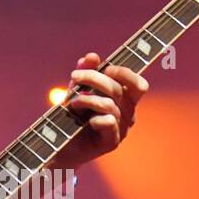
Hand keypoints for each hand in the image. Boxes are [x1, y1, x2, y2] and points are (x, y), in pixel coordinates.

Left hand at [55, 52, 148, 168]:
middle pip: (119, 90)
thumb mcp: (77, 88)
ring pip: (110, 105)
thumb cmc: (73, 114)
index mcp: (126, 100)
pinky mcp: (113, 142)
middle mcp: (128, 114)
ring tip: (72, 102)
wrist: (61, 142)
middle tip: (74, 76)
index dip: (125, 74)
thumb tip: (92, 56)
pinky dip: (94, 118)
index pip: (138, 85)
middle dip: (94, 79)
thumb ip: (85, 72)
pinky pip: (109, 122)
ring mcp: (122, 129)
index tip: (105, 68)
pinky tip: (83, 121)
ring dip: (87, 99)